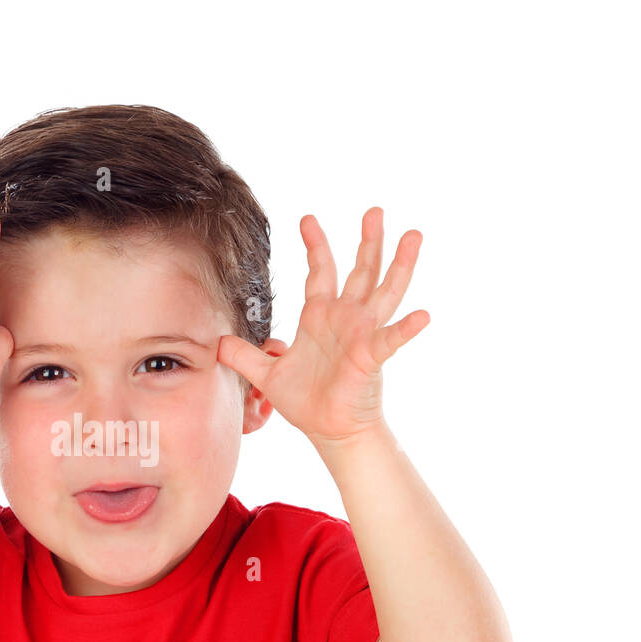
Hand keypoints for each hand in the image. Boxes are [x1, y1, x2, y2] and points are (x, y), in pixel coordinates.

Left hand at [217, 207, 428, 446]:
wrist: (329, 430)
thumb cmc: (307, 402)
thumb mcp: (266, 375)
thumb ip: (243, 356)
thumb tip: (217, 344)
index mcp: (321, 316)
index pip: (319, 272)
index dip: (315, 245)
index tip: (308, 218)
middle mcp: (346, 318)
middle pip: (361, 270)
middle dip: (368, 241)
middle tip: (375, 211)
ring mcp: (363, 334)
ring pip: (385, 291)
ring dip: (400, 264)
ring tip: (413, 235)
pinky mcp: (372, 357)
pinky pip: (392, 340)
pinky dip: (407, 328)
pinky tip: (423, 315)